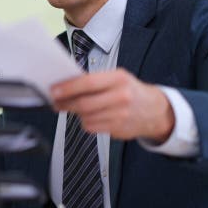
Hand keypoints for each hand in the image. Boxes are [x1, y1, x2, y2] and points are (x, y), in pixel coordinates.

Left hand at [51, 68, 174, 141]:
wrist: (154, 110)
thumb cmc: (129, 90)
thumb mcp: (115, 78)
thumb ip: (93, 81)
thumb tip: (65, 85)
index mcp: (118, 78)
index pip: (88, 83)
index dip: (67, 88)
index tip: (54, 91)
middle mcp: (121, 96)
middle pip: (84, 103)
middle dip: (65, 104)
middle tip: (55, 103)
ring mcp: (120, 114)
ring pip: (86, 117)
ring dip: (76, 114)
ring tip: (75, 108)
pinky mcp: (118, 129)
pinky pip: (91, 127)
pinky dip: (86, 122)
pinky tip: (91, 116)